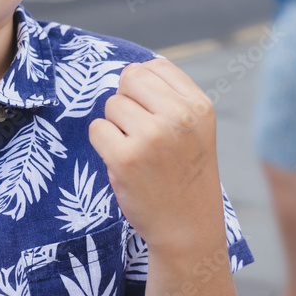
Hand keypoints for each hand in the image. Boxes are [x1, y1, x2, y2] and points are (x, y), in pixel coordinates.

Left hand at [89, 59, 223, 254]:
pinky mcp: (125, 158)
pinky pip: (97, 129)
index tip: (154, 115)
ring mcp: (152, 137)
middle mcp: (179, 117)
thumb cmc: (184, 174)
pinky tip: (123, 163)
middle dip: (127, 102)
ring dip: (116, 126)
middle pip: (129, 79)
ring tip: (138, 152)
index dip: (144, 88)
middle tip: (142, 134)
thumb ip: (168, 95)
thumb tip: (129, 69)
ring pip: (111, 104)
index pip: (155, 66)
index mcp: (199, 106)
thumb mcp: (195, 129)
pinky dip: (102, 144)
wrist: (188, 229)